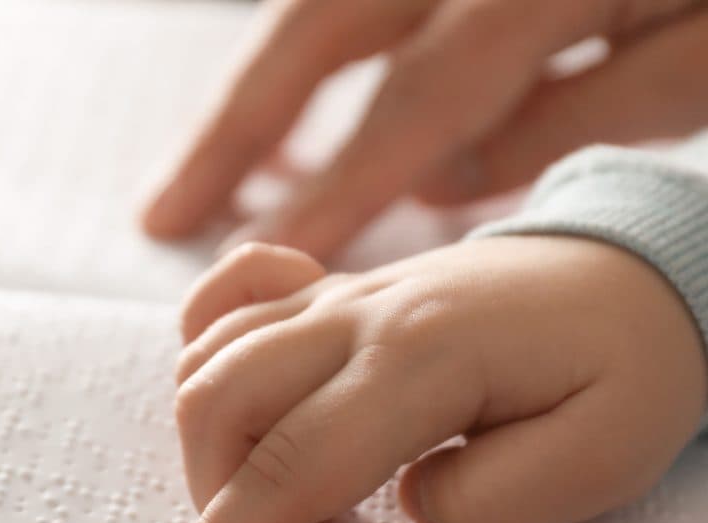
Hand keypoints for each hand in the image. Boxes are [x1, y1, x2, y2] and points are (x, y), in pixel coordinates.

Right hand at [116, 239, 705, 522]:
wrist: (630, 276)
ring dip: (210, 446)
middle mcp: (361, 314)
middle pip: (219, 403)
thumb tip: (402, 504)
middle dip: (212, 499)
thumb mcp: (604, 458)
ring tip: (274, 495)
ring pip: (210, 358)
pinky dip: (204, 348)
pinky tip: (238, 393)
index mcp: (423, 358)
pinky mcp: (330, 290)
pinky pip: (229, 297)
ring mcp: (339, 294)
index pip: (292, 464)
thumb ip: (490, 502)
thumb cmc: (626, 372)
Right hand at [142, 0, 707, 259]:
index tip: (271, 261)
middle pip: (326, 27)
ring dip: (260, 90)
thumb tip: (457, 178)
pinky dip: (319, 50)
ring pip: (328, 2)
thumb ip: (593, 111)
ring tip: (210, 176)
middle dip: (239, 126)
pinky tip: (300, 118)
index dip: (337, 188)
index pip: (416, 101)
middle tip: (164, 212)